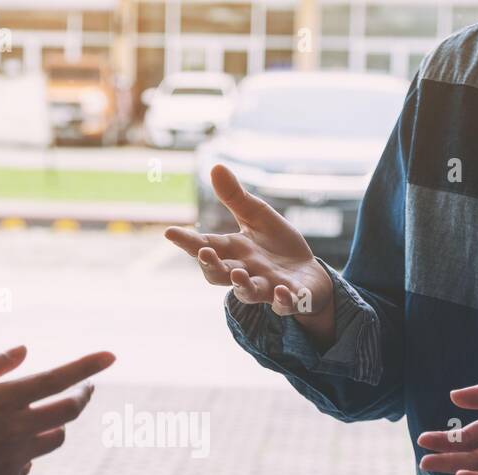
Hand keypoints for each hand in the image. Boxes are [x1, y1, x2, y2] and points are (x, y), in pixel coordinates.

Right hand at [0, 346, 113, 474]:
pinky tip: (3, 448)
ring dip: (55, 424)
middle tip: (83, 387)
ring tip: (39, 416)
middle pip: (70, 410)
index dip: (88, 367)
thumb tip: (23, 350)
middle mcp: (17, 429)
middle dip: (82, 395)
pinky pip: (30, 463)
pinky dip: (26, 452)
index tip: (111, 356)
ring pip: (56, 438)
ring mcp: (15, 458)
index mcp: (4, 400)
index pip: (59, 378)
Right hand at [165, 164, 336, 348]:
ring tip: (240, 274)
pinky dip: (283, 301)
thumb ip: (235, 198)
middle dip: (211, 266)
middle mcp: (245, 272)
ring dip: (242, 286)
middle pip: (220, 275)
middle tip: (204, 253)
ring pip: (248, 292)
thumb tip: (215, 167)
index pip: (207, 245)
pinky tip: (283, 291)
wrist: (308, 274)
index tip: (169, 232)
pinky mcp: (291, 299)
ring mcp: (267, 288)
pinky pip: (285, 304)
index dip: (187, 241)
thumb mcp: (257, 217)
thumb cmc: (277, 245)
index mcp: (234, 251)